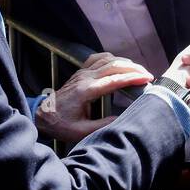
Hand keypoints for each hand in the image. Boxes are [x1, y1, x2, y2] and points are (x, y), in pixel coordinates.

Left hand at [36, 52, 153, 141]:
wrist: (42, 114)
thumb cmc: (60, 124)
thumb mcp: (81, 131)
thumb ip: (102, 125)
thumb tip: (122, 120)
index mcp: (85, 91)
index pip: (114, 80)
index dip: (132, 78)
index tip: (146, 79)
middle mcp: (84, 78)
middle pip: (113, 65)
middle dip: (133, 68)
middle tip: (148, 74)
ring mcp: (82, 73)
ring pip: (107, 59)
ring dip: (125, 62)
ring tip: (138, 70)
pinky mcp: (81, 72)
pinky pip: (98, 58)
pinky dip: (112, 58)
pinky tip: (119, 63)